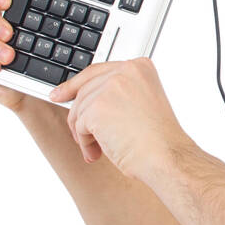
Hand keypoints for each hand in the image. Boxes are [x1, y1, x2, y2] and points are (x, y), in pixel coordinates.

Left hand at [48, 57, 189, 179]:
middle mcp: (126, 71)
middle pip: (84, 89)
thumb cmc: (159, 139)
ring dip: (85, 133)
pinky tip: (98, 152)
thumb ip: (117, 94)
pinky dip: (86, 142)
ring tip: (99, 150)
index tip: (59, 94)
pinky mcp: (97, 105)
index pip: (98, 71)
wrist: (165, 157)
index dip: (77, 85)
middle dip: (79, 116)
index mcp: (140, 67)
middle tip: (79, 136)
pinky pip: (78, 124)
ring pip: (79, 108)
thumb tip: (83, 98)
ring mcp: (111, 86)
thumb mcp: (141, 105)